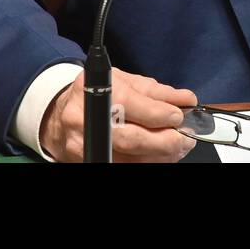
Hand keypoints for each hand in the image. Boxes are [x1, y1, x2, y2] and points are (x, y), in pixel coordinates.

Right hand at [40, 67, 198, 161]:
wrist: (62, 115)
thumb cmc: (97, 94)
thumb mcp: (125, 82)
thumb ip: (157, 92)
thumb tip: (186, 99)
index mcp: (94, 88)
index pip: (131, 105)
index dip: (160, 114)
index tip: (179, 116)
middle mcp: (85, 118)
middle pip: (131, 138)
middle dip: (165, 141)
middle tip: (184, 138)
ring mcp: (84, 144)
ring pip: (129, 159)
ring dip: (160, 156)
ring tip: (176, 147)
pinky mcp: (88, 161)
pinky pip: (124, 166)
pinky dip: (147, 162)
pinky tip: (159, 155)